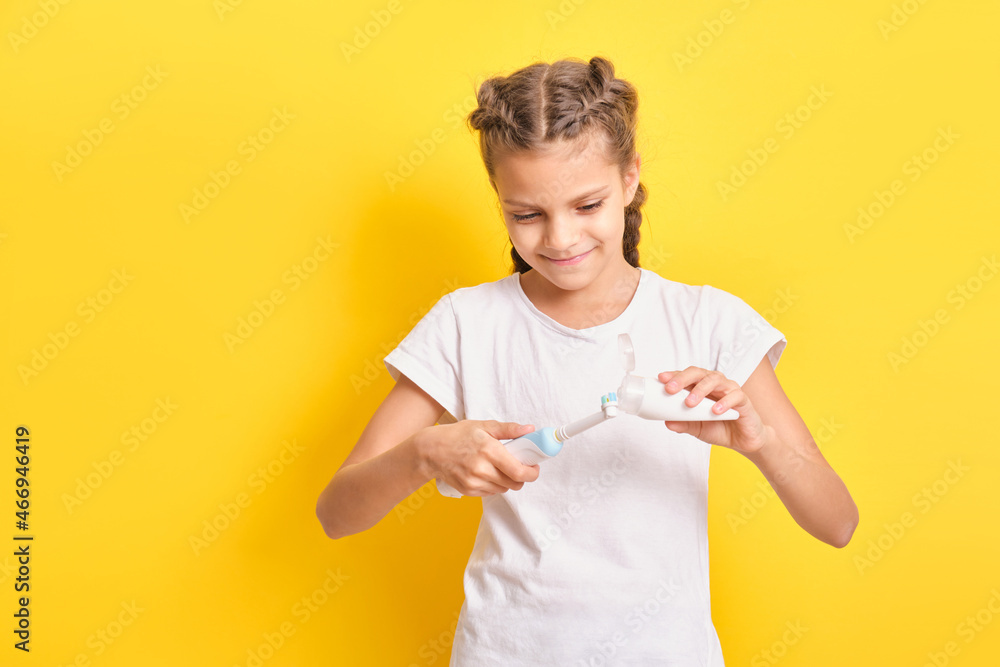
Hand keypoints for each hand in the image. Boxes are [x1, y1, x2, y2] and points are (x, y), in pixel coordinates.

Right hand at [417, 420, 539, 495]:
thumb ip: (508, 429)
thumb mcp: (483, 426)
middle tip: (518, 466)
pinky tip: (486, 473)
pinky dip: (494, 484)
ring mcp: (474, 482)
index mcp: (489, 450)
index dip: (532, 473)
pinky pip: (491, 492)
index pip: (519, 471)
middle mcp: (482, 469)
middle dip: (521, 477)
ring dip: (507, 480)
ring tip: (499, 467)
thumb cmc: (457, 436)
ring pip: (504, 489)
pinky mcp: (469, 491)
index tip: (534, 467)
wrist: (431, 452)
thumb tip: (530, 429)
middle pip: (515, 483)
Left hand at [657, 366, 767, 453]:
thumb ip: (684, 424)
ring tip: (690, 403)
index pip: (686, 376)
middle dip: (682, 379)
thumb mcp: (697, 428)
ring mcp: (729, 389)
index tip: (660, 379)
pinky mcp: (743, 400)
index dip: (674, 375)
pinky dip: (724, 402)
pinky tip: (715, 411)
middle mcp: (714, 384)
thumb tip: (667, 422)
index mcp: (701, 387)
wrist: (743, 441)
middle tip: (670, 389)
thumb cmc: (719, 428)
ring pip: (715, 380)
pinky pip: (735, 396)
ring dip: (700, 390)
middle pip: (698, 373)